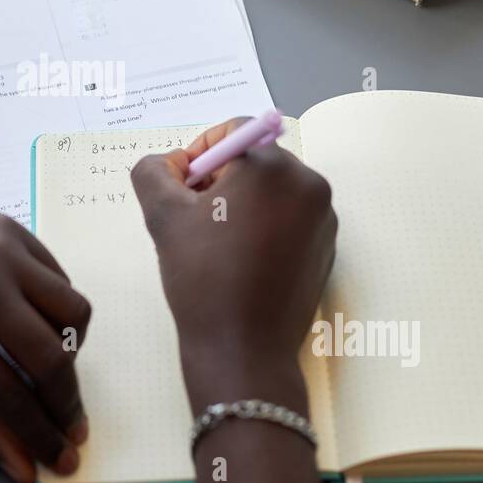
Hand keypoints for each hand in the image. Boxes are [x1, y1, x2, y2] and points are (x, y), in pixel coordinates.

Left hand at [0, 206, 91, 482]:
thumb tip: (26, 467)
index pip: (14, 398)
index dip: (44, 437)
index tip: (64, 458)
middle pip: (54, 357)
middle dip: (68, 403)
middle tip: (71, 425)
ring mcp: (2, 252)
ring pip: (74, 313)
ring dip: (71, 351)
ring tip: (50, 366)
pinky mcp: (14, 230)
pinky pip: (61, 280)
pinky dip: (58, 312)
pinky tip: (34, 324)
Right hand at [130, 119, 335, 395]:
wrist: (243, 351)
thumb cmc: (202, 278)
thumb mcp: (163, 217)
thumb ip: (154, 172)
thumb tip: (170, 164)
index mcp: (273, 167)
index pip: (233, 132)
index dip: (199, 153)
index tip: (182, 189)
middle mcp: (309, 184)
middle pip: (255, 161)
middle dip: (220, 180)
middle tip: (193, 218)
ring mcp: (324, 218)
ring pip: (272, 192)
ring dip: (241, 204)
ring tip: (214, 243)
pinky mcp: (328, 249)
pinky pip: (290, 219)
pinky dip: (264, 228)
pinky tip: (240, 262)